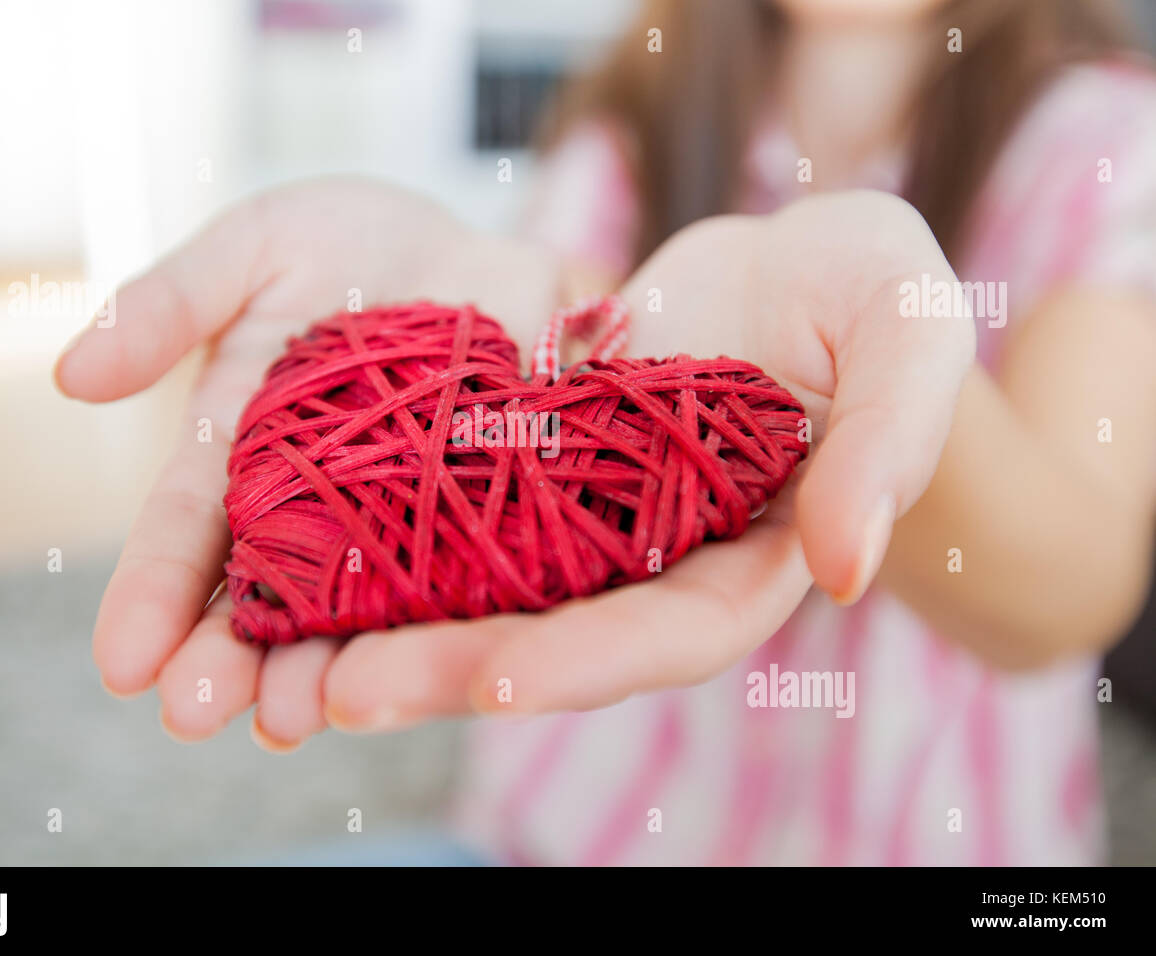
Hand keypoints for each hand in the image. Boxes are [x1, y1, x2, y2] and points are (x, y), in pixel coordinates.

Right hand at [56, 178, 561, 746]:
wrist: (478, 246)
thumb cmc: (351, 243)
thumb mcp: (254, 248)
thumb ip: (171, 303)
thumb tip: (71, 377)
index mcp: (239, 447)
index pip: (185, 530)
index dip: (150, 594)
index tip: (120, 664)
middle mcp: (310, 503)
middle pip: (260, 593)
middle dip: (225, 657)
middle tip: (196, 713)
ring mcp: (394, 517)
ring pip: (350, 610)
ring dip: (319, 669)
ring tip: (290, 722)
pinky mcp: (482, 515)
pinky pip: (458, 581)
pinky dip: (435, 629)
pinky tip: (418, 678)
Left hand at [60, 184, 972, 749]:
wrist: (797, 257)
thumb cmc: (871, 290)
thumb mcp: (908, 334)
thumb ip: (889, 445)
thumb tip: (848, 565)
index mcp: (751, 560)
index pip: (668, 636)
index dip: (583, 666)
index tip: (488, 683)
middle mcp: (662, 562)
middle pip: (554, 636)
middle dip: (448, 668)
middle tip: (332, 692)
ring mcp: (597, 521)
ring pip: (487, 589)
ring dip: (392, 624)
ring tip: (286, 654)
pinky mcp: (542, 466)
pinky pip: (461, 508)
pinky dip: (391, 536)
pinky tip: (306, 549)